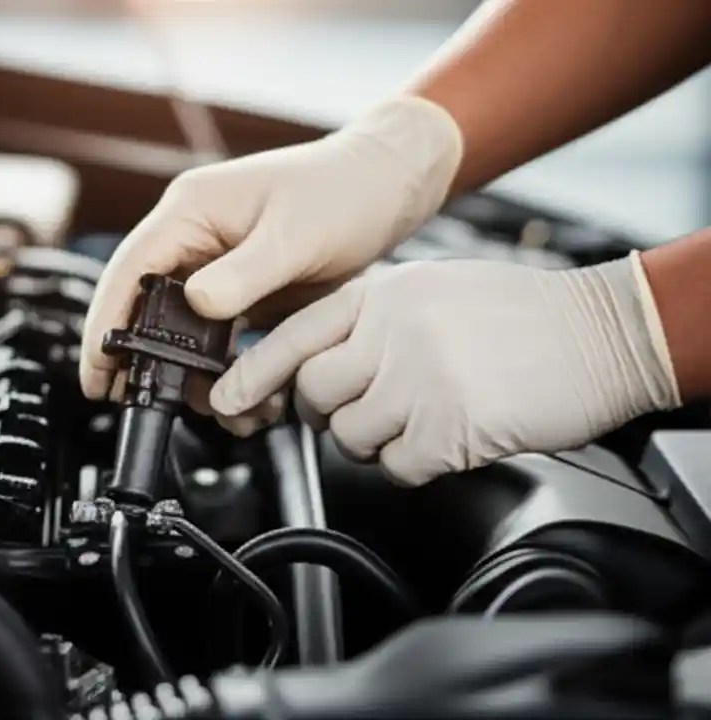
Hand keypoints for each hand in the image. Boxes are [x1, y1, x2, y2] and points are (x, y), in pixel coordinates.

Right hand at [79, 97, 463, 433]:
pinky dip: (226, 368)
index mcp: (191, 211)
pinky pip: (218, 336)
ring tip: (214, 409)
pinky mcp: (243, 288)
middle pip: (147, 306)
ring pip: (182, 330)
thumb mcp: (293, 236)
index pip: (129, 271)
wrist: (389, 184)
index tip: (99, 371)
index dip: (106, 324)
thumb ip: (243, 274)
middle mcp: (196, 237)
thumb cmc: (343, 190)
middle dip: (144, 358)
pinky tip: (245, 394)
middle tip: (142, 403)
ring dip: (192, 371)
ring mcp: (218, 265)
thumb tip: (198, 305)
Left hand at [210, 255, 680, 484]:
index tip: (225, 398)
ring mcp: (416, 378)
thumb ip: (372, 319)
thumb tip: (319, 364)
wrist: (601, 334)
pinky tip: (446, 435)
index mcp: (384, 293)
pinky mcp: (444, 426)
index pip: (295, 335)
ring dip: (373, 440)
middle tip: (361, 410)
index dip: (254, 373)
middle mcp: (392, 331)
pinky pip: (394, 466)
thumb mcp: (432, 290)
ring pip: (348, 435)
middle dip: (326, 412)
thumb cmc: (521, 315)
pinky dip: (412, 462)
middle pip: (315, 392)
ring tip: (418, 418)